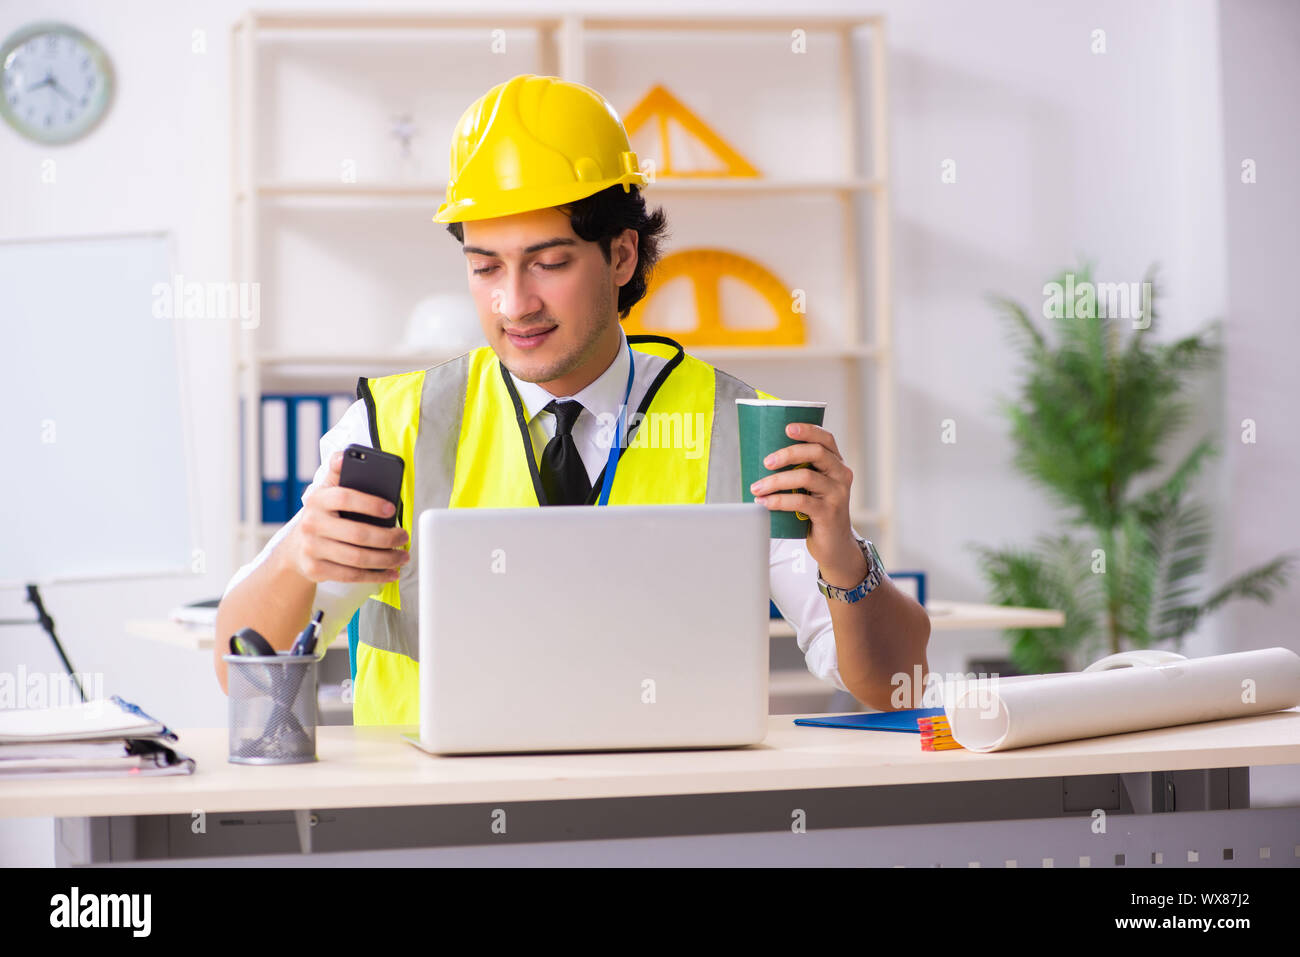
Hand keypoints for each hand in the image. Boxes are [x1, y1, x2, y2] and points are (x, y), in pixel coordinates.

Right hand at [282, 450, 409, 583]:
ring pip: (357, 558)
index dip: (370, 503)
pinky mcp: (316, 569)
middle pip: (357, 534)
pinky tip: (391, 572)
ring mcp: (312, 549)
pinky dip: (375, 575)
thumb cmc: (322, 516)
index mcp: (317, 499)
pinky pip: (351, 575)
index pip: (345, 498)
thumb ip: (338, 474)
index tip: (392, 509)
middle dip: (387, 538)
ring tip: (402, 556)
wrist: (295, 549)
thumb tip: (343, 455)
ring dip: (386, 559)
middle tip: (404, 537)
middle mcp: (312, 524)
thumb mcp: (326, 492)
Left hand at [748, 422, 865, 584]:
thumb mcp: (812, 488)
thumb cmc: (816, 511)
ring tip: (757, 487)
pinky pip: (801, 501)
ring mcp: (837, 494)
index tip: (787, 428)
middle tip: (766, 462)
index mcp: (836, 464)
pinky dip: (779, 500)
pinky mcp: (829, 513)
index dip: (807, 430)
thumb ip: (799, 472)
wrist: (834, 545)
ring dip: (776, 481)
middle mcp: (841, 475)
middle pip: (816, 453)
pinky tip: (764, 503)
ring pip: (806, 477)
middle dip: (788, 454)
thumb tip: (761, 460)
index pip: (826, 439)